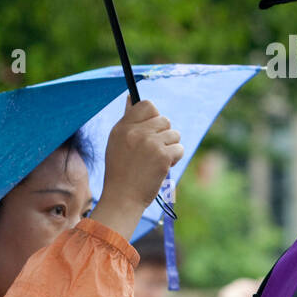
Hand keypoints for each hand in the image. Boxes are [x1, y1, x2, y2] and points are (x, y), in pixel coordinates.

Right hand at [93, 98, 183, 239]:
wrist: (122, 198)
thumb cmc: (120, 172)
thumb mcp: (117, 143)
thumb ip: (128, 121)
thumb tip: (132, 98)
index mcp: (123, 127)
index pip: (147, 105)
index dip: (153, 116)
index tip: (152, 129)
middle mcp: (136, 132)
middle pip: (164, 119)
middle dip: (164, 134)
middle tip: (154, 151)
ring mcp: (150, 143)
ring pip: (174, 134)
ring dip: (170, 147)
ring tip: (156, 161)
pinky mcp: (163, 156)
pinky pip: (179, 148)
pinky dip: (174, 159)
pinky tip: (162, 168)